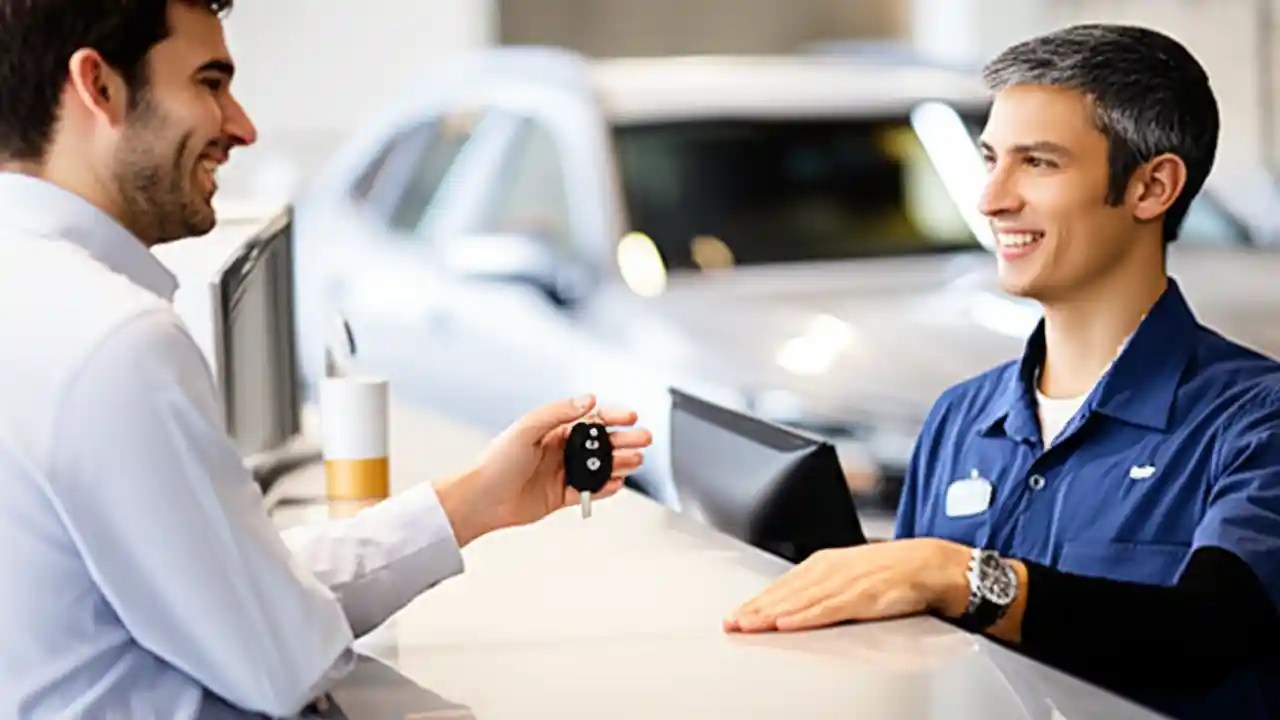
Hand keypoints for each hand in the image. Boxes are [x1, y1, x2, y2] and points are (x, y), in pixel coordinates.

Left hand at [437, 394, 650, 544]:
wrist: (481, 499)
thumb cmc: (497, 461)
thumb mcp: (528, 428)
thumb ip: (559, 412)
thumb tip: (588, 399)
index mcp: (553, 429)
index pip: (590, 418)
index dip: (612, 416)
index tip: (631, 416)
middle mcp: (560, 449)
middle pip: (601, 443)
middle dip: (625, 440)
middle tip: (644, 439)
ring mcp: (562, 472)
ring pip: (600, 466)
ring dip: (619, 463)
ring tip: (635, 461)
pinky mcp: (561, 496)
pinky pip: (589, 491)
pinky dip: (604, 489)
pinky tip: (617, 483)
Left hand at [723, 538, 969, 632]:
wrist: (927, 563)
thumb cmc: (890, 571)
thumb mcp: (848, 574)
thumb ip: (822, 588)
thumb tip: (793, 603)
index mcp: (823, 563)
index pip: (782, 586)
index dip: (756, 601)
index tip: (735, 615)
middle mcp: (829, 571)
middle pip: (784, 593)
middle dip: (755, 609)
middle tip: (731, 623)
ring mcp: (844, 583)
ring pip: (799, 602)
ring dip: (771, 614)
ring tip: (749, 625)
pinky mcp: (861, 597)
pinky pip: (827, 609)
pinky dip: (804, 616)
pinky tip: (787, 624)